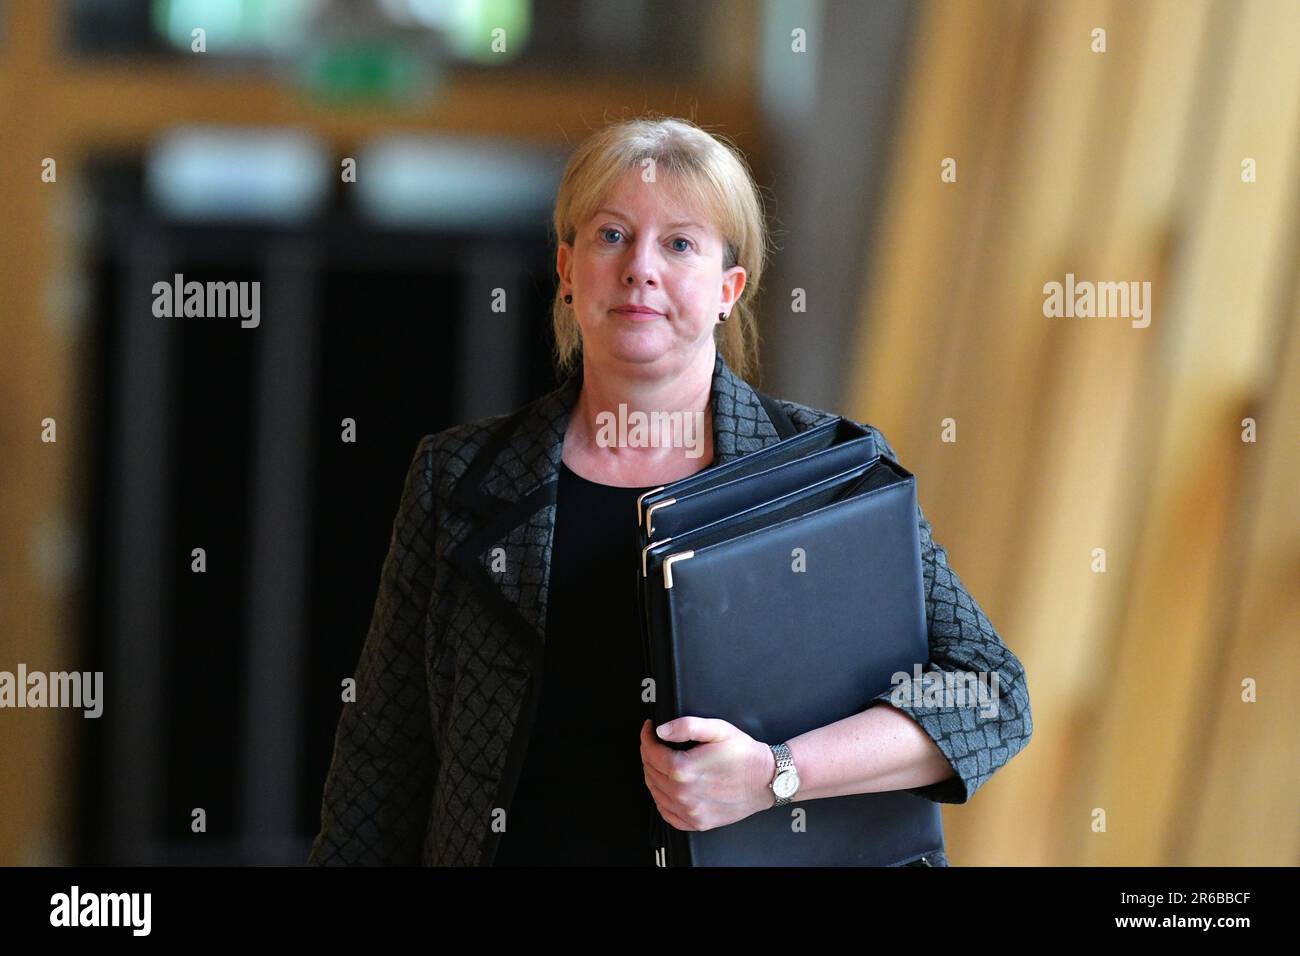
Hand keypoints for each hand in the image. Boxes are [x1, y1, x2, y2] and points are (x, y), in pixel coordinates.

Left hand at [639, 717, 774, 831]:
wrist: (767, 780)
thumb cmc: (744, 754)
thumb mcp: (717, 729)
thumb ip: (686, 726)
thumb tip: (661, 731)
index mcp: (684, 770)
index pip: (650, 753)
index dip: (646, 737)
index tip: (649, 729)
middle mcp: (683, 794)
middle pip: (650, 772)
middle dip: (648, 754)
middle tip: (655, 742)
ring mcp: (690, 812)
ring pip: (655, 793)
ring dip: (653, 775)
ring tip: (659, 761)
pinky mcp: (697, 822)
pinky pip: (667, 813)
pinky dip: (661, 800)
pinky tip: (666, 788)